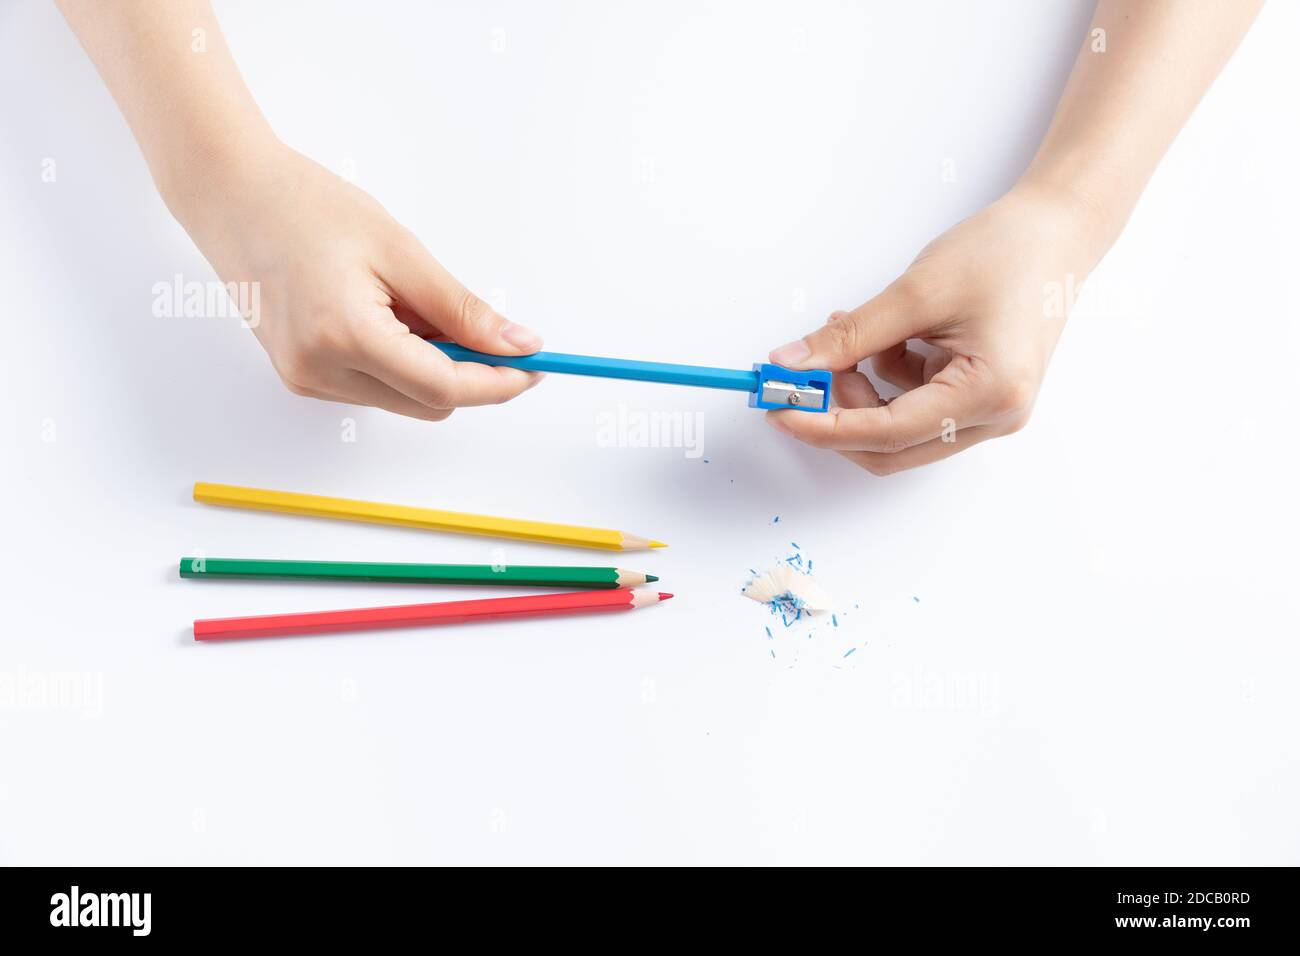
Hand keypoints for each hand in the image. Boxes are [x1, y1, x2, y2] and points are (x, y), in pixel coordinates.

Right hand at [173, 140, 542, 419]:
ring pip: (404, 397)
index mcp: (343, 337)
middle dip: (467, 372)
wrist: (232, 198)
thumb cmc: (308, 209)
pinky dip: (398, 360)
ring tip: (407, 300)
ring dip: (429, 364)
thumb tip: (518, 345)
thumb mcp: (401, 252)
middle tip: (481, 323)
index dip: (497, 382)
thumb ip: (462, 310)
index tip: (534, 365)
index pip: (443, 388)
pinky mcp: (301, 377)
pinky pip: (375, 386)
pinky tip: (383, 313)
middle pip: (428, 403)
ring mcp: (305, 381)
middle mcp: (319, 372)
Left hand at [765, 182, 1106, 473]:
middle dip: (838, 414)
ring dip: (860, 392)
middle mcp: (995, 417)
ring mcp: (990, 413)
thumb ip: (849, 336)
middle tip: (799, 378)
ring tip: (848, 338)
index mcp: (989, 393)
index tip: (779, 410)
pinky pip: (914, 408)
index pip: (887, 433)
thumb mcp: (915, 291)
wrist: (1057, 232)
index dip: (825, 426)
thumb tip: (792, 365)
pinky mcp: (980, 399)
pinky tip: (882, 340)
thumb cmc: (1004, 252)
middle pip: (890, 447)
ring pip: (898, 430)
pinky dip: (883, 381)